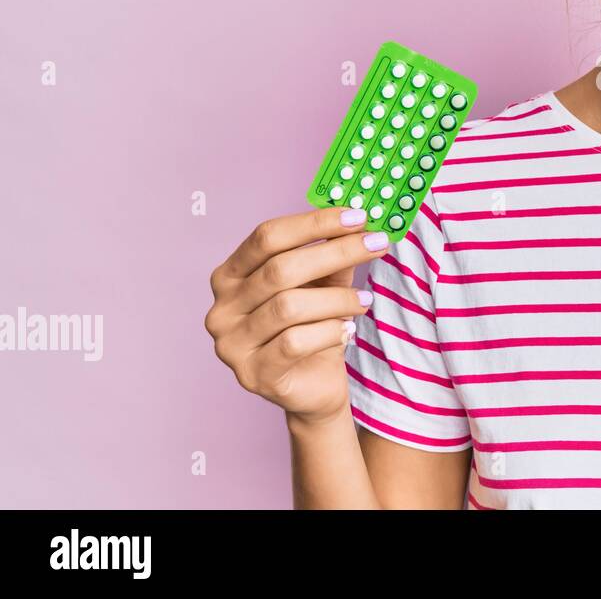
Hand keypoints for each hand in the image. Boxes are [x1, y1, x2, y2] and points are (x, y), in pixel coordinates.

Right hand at [205, 207, 389, 423]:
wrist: (315, 386)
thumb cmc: (314, 326)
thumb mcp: (323, 283)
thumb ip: (332, 253)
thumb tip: (359, 220)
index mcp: (231, 275)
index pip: (267, 236)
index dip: (314, 223)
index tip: (357, 216)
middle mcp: (223, 307)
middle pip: (280, 269)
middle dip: (336, 252)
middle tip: (377, 245)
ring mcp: (232, 344)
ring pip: (288, 307)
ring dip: (337, 299)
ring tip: (365, 301)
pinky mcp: (253, 374)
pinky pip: (295, 343)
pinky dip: (329, 331)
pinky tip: (347, 330)